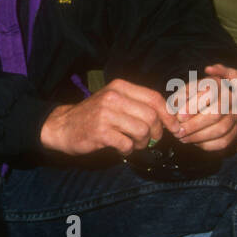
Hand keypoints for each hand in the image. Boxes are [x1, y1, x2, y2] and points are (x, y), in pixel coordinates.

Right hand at [40, 79, 179, 156]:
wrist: (62, 126)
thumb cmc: (93, 115)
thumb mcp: (114, 100)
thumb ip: (137, 104)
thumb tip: (168, 117)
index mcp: (119, 86)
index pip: (154, 98)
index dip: (168, 115)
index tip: (174, 127)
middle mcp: (113, 97)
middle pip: (151, 116)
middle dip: (156, 132)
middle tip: (150, 139)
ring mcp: (106, 114)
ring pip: (142, 130)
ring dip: (142, 142)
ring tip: (133, 143)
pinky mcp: (100, 132)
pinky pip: (127, 144)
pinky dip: (128, 150)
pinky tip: (121, 148)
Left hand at [167, 67, 236, 153]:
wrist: (207, 103)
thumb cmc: (193, 96)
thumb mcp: (185, 91)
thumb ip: (180, 98)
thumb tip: (174, 111)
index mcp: (217, 84)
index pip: (209, 94)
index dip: (193, 106)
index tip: (179, 116)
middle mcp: (230, 98)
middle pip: (216, 114)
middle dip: (194, 125)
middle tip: (178, 131)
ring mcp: (235, 115)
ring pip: (221, 129)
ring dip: (198, 137)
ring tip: (182, 138)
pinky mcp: (236, 130)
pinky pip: (224, 141)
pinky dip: (207, 145)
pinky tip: (194, 142)